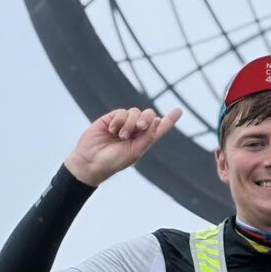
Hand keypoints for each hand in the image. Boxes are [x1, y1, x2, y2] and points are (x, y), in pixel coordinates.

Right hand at [63, 106, 181, 186]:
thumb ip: (147, 136)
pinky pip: (122, 112)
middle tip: (140, 127)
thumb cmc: (113, 161)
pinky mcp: (112, 119)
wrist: (91, 161)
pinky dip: (119, 121)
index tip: (179, 110)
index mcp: (143, 141)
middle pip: (149, 115)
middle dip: (147, 119)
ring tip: (121, 135)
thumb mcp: (135, 151)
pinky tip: (112, 130)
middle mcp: (135, 131)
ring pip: (135, 112)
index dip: (169, 120)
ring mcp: (124, 124)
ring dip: (130, 123)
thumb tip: (158, 120)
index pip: (159, 128)